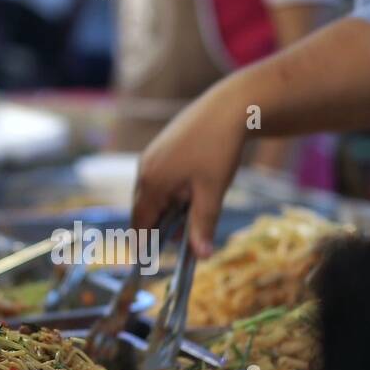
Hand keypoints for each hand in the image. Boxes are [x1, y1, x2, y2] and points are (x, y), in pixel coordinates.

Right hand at [132, 79, 246, 258]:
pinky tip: (192, 190)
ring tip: (192, 212)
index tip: (150, 262)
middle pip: (143, 210)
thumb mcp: (212, 193)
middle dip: (159, 228)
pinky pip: (158, 178)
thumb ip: (202, 226)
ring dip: (167, 209)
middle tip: (182, 239)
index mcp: (151, 183)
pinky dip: (170, 192)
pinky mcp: (161, 147)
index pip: (139, 225)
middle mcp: (145, 169)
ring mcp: (151, 156)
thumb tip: (201, 258)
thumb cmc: (219, 149)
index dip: (144, 245)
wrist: (229, 107)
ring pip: (152, 194)